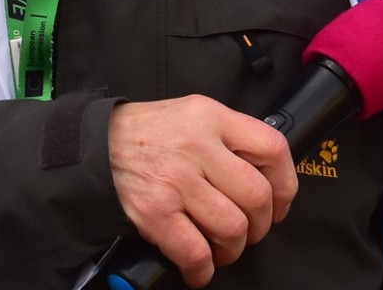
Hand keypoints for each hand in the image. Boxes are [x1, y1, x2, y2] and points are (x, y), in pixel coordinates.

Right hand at [107, 95, 296, 287]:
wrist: (97, 144)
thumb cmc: (150, 132)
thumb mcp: (194, 113)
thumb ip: (228, 135)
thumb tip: (265, 172)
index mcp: (211, 117)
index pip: (272, 148)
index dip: (285, 184)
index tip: (279, 202)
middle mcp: (198, 146)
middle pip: (257, 197)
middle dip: (260, 225)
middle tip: (248, 230)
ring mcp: (177, 179)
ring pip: (232, 229)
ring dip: (232, 249)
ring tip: (221, 247)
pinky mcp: (156, 211)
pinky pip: (196, 252)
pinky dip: (203, 270)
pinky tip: (198, 266)